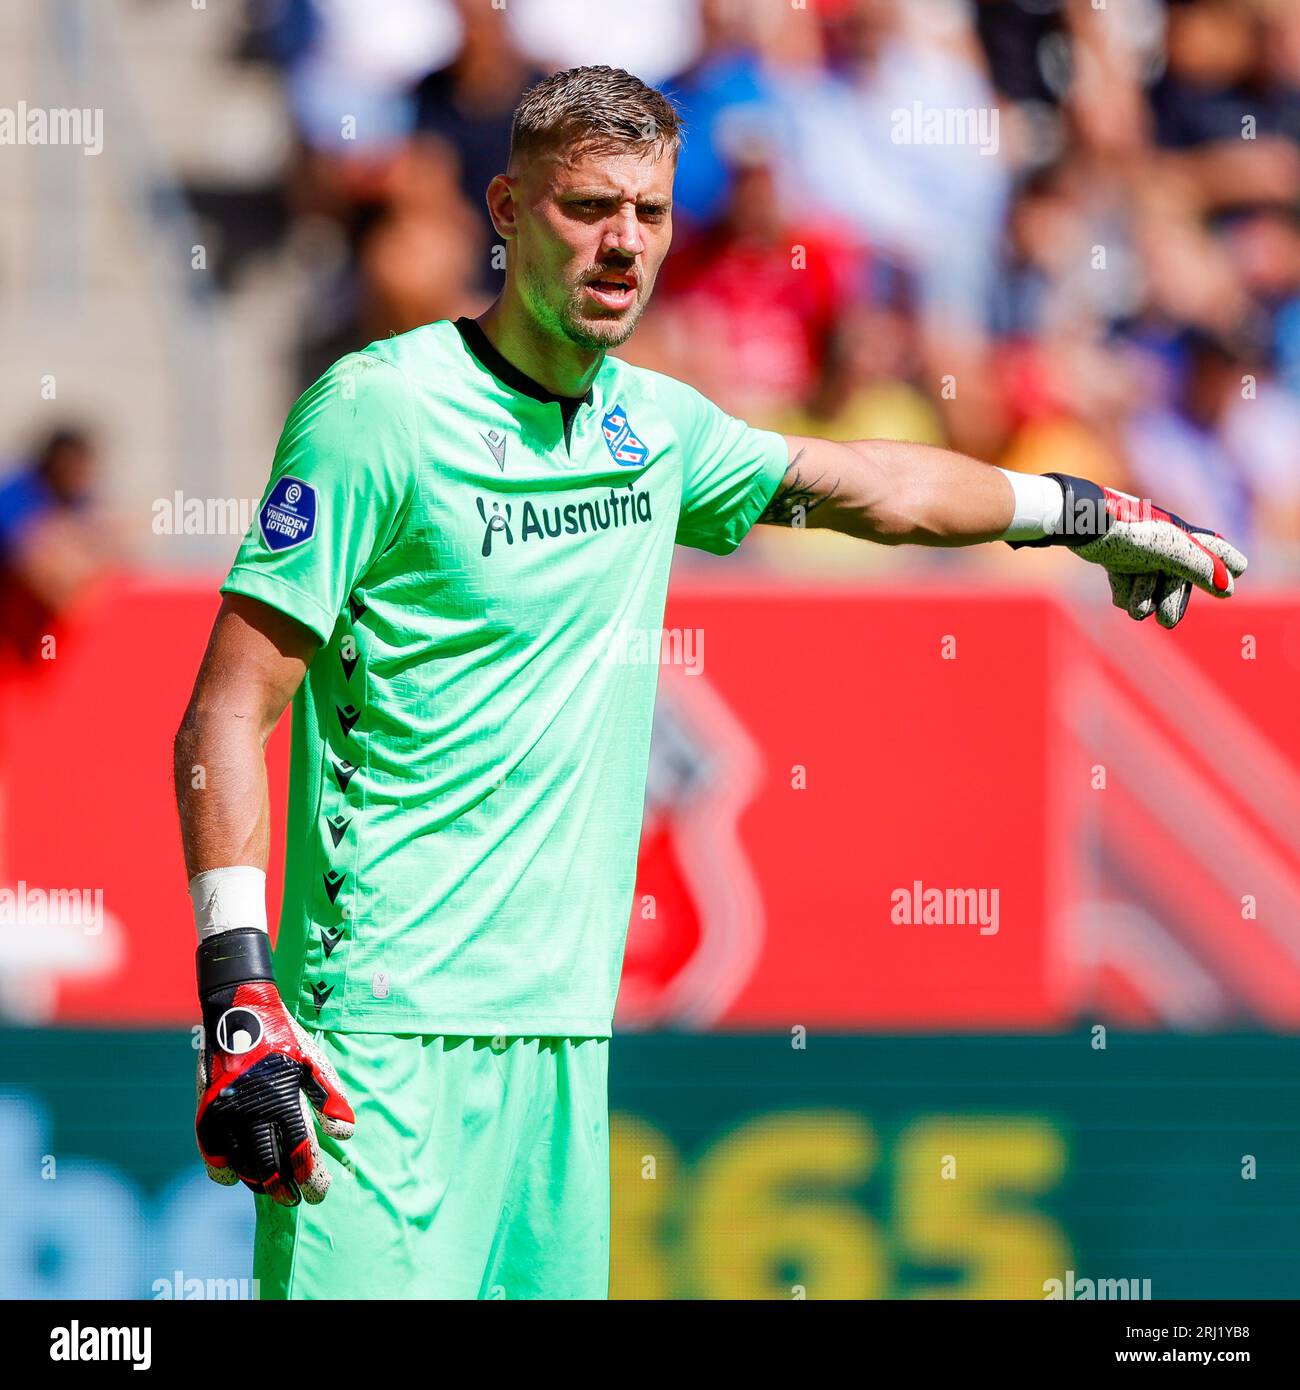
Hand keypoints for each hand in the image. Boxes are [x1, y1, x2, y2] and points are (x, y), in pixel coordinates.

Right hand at [196, 928, 354, 1205]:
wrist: (240, 1012)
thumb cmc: (284, 1038)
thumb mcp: (314, 1062)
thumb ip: (331, 1098)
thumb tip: (345, 1135)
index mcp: (283, 1100)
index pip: (300, 1153)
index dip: (312, 1177)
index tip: (319, 1192)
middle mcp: (252, 1112)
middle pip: (269, 1167)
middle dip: (284, 1188)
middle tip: (296, 1199)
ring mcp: (226, 1113)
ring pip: (240, 1163)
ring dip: (257, 1181)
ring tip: (271, 1189)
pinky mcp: (206, 1110)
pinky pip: (211, 1151)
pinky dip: (222, 1169)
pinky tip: (234, 1177)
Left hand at [1049, 475, 1247, 628]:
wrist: (1081, 524)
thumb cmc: (1128, 530)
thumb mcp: (1168, 550)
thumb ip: (1200, 567)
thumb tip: (1230, 589)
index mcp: (1182, 535)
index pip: (1214, 548)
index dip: (1225, 562)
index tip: (1238, 568)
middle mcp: (1163, 542)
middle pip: (1179, 578)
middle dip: (1172, 600)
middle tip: (1167, 622)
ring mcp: (1139, 550)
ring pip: (1150, 583)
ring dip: (1144, 598)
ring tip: (1137, 610)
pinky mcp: (1116, 557)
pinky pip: (1127, 582)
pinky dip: (1124, 591)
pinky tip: (1119, 596)